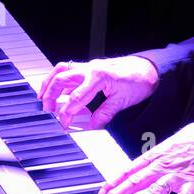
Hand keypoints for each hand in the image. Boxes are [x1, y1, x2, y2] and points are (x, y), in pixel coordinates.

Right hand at [37, 56, 158, 129]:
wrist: (150, 69)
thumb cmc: (139, 81)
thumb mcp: (122, 101)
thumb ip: (104, 114)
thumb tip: (91, 126)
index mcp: (99, 76)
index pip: (76, 97)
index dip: (67, 112)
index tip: (64, 124)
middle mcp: (91, 69)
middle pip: (62, 79)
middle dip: (51, 95)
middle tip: (47, 110)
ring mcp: (90, 66)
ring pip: (62, 70)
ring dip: (50, 83)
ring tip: (43, 97)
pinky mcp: (90, 68)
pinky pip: (69, 70)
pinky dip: (59, 79)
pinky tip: (57, 90)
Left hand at [97, 122, 193, 193]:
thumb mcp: (170, 142)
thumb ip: (157, 154)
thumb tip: (146, 163)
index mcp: (156, 155)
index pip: (130, 169)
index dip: (115, 180)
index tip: (103, 190)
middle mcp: (163, 165)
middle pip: (137, 180)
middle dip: (119, 192)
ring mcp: (176, 174)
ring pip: (155, 190)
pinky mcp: (192, 182)